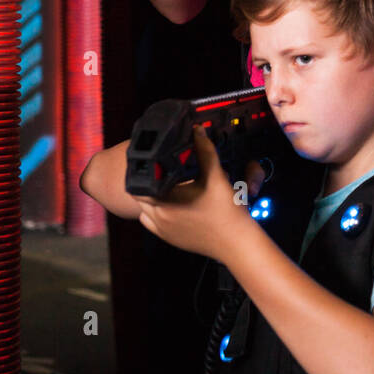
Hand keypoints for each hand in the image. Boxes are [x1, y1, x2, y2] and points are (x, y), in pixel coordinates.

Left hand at [134, 125, 253, 261]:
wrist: (236, 242)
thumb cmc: (227, 211)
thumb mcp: (217, 177)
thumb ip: (205, 151)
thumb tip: (197, 131)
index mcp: (165, 201)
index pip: (137, 183)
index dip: (142, 171)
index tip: (151, 163)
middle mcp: (158, 217)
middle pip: (140, 196)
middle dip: (149, 183)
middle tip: (163, 172)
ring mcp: (162, 230)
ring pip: (145, 210)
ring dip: (152, 198)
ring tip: (168, 187)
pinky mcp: (169, 239)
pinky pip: (152, 223)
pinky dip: (157, 212)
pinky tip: (173, 205)